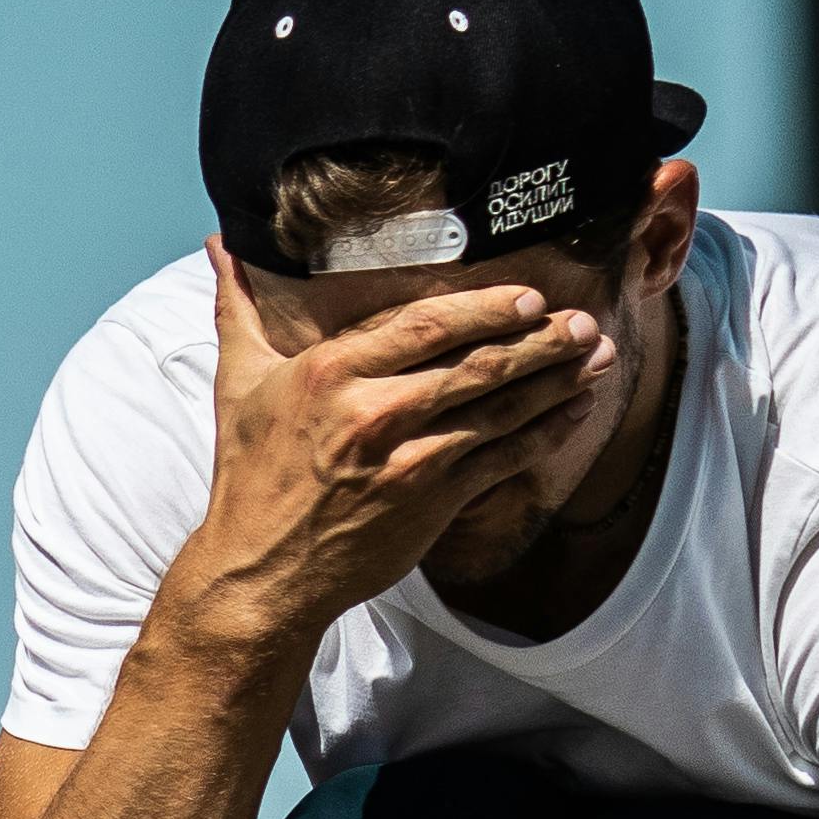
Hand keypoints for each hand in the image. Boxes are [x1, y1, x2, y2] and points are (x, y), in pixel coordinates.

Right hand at [164, 244, 609, 664]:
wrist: (261, 573)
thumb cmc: (250, 476)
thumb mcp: (238, 384)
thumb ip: (240, 309)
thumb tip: (222, 245)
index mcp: (331, 373)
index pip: (424, 326)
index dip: (485, 308)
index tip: (528, 296)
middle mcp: (374, 412)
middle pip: (476, 364)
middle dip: (540, 341)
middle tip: (583, 322)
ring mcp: (408, 460)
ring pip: (499, 410)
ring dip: (554, 381)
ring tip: (595, 356)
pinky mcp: (430, 502)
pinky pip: (501, 460)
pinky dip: (543, 434)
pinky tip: (574, 410)